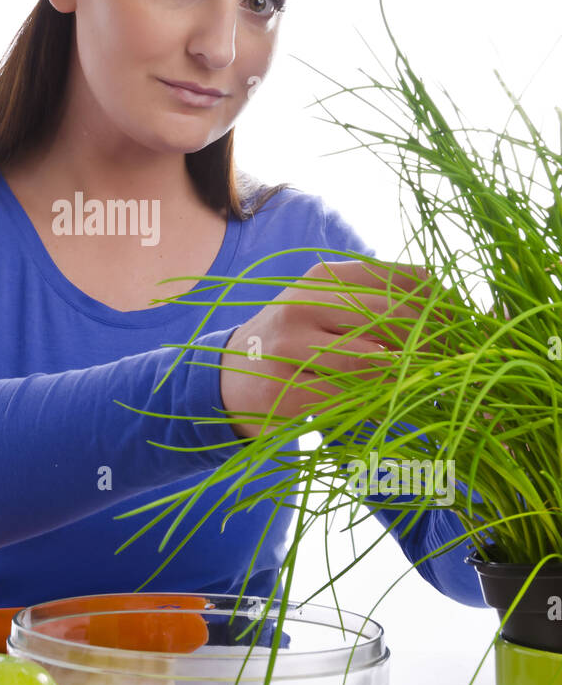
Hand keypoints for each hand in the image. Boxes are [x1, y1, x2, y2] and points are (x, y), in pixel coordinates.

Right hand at [218, 259, 440, 440]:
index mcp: (324, 277)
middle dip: (430, 346)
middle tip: (448, 367)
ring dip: (404, 380)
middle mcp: (307, 303)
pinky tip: (383, 407)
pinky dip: (376, 406)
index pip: (401, 280)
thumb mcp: (328, 304)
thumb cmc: (295, 338)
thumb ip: (377, 299)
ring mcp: (292, 346)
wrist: (228, 376)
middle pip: (394, 320)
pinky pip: (349, 399)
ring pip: (375, 363)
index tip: (456, 331)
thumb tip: (447, 301)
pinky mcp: (287, 388)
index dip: (438, 307)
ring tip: (417, 388)